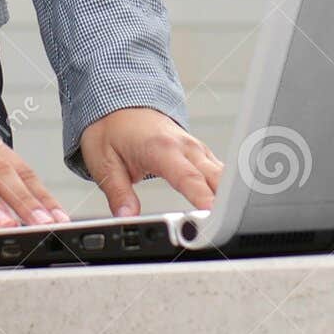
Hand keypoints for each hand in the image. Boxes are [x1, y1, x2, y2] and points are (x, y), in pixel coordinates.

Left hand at [79, 107, 223, 216]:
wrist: (120, 105)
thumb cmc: (112, 130)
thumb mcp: (104, 162)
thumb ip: (118, 193)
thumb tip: (126, 218)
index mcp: (161, 147)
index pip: (188, 176)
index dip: (202, 197)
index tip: (212, 215)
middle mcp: (185, 146)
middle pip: (216, 176)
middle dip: (226, 202)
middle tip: (226, 228)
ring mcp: (196, 149)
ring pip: (223, 174)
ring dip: (229, 197)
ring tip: (230, 224)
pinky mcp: (200, 154)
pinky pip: (219, 172)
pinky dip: (225, 189)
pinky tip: (227, 209)